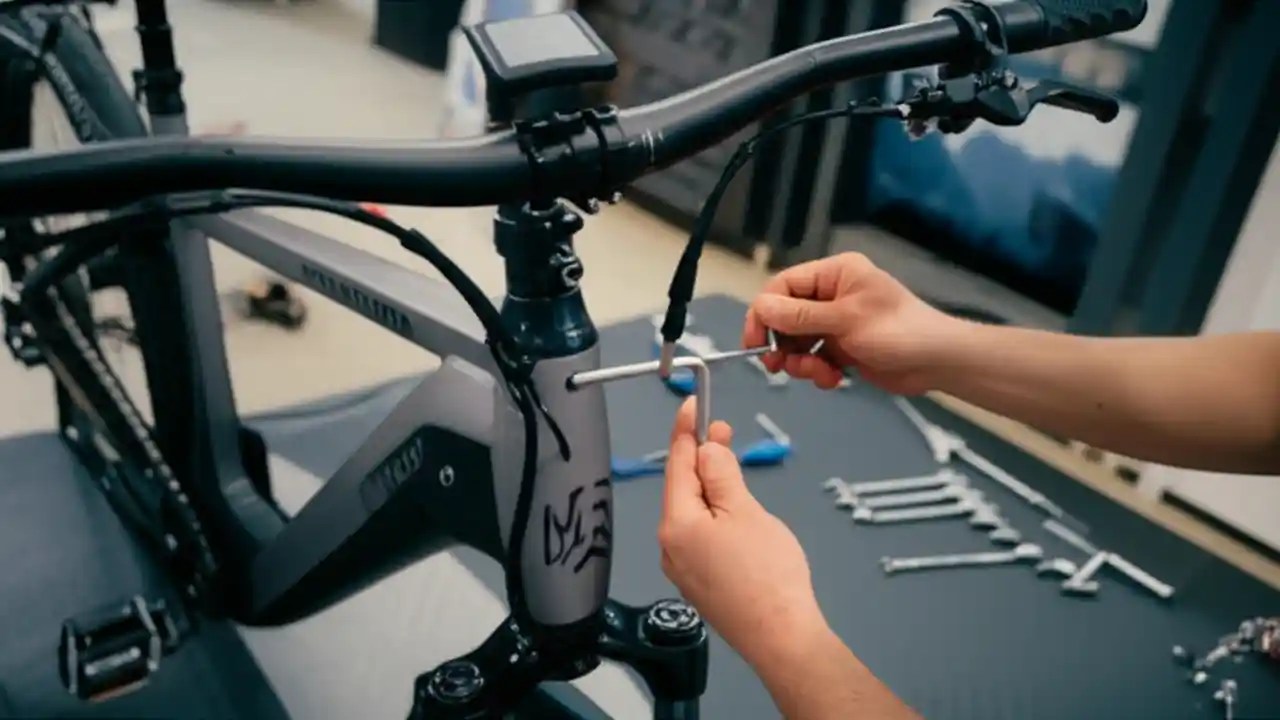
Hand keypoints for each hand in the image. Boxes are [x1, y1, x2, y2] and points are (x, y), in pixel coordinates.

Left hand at [658, 399, 827, 665]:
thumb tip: (706, 449)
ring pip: (692, 512)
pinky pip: (700, 535)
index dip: (685, 431)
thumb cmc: (767, 576)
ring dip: (709, 486)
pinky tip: (732, 510)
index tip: (692, 405)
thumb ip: (722, 476)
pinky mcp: (700, 583)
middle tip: (722, 430)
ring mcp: (684, 568)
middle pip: (681, 488)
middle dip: (701, 457)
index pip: (677, 464)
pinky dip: (714, 514)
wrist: (781, 638)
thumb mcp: (745, 511)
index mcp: (676, 524)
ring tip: (731, 466)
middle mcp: (670, 546)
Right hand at [743, 252, 959, 393]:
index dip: (764, 312)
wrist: (937, 362)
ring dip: (801, 361)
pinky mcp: (843, 348)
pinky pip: (814, 357)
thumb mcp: (845, 321)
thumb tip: (760, 307)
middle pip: (785, 316)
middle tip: (778, 366)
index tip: (755, 341)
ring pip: (797, 341)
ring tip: (819, 373)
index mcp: (834, 274)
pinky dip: (817, 370)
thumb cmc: (897, 332)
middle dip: (783, 343)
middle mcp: (832, 294)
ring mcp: (837, 322)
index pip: (783, 286)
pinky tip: (834, 379)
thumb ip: (800, 316)